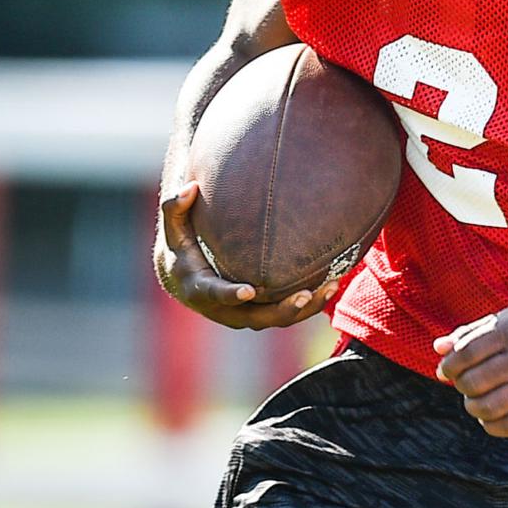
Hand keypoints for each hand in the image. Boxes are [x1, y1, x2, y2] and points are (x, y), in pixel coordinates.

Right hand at [158, 180, 337, 329]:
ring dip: (304, 308)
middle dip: (281, 310)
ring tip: (331, 287)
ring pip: (277, 319)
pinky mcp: (260, 312)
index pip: (215, 295)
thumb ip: (175, 207)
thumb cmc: (181, 246)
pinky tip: (334, 284)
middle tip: (304, 295)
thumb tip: (189, 187)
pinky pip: (287, 313)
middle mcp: (224, 310)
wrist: (183, 279)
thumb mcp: (173, 228)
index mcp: (200, 289)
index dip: (231, 295)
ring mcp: (244, 314)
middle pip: (255, 317)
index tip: (250, 290)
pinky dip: (310, 303)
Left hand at [433, 307, 507, 437]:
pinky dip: (490, 425)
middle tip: (465, 385)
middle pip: (473, 383)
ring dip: (472, 407)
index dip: (449, 366)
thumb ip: (467, 335)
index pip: (465, 353)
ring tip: (474, 401)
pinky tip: (489, 416)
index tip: (446, 371)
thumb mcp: (501, 323)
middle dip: (461, 387)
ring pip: (487, 408)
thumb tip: (437, 351)